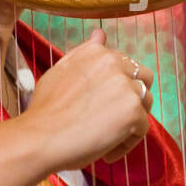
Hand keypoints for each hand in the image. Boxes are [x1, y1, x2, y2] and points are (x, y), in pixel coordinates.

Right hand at [18, 27, 153, 172]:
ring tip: (105, 138)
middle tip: (112, 119)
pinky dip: (126, 143)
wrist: (40, 137)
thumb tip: (100, 33)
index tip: (99, 104)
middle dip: (132, 98)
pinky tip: (105, 152)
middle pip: (143, 78)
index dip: (116, 87)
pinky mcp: (133, 111)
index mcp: (96, 51)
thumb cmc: (46, 110)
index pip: (125, 64)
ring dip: (130, 122)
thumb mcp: (61, 70)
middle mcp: (114, 63)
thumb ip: (85, 53)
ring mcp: (126, 86)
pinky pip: (142, 128)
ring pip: (145, 103)